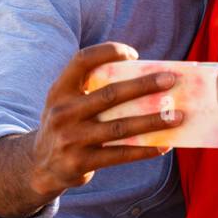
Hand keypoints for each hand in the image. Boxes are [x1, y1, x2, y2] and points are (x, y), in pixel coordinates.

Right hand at [29, 42, 183, 200]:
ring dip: (153, 121)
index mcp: (60, 90)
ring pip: (121, 127)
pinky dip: (145, 149)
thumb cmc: (68, 125)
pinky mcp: (81, 162)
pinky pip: (120, 154)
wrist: (40, 166)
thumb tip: (150, 84)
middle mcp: (63, 112)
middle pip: (111, 94)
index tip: (134, 54)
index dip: (108, 52)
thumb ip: (95, 90)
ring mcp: (71, 138)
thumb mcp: (69, 103)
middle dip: (145, 85)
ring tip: (178, 117)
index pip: (82, 60)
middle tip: (171, 80)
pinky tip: (164, 145)